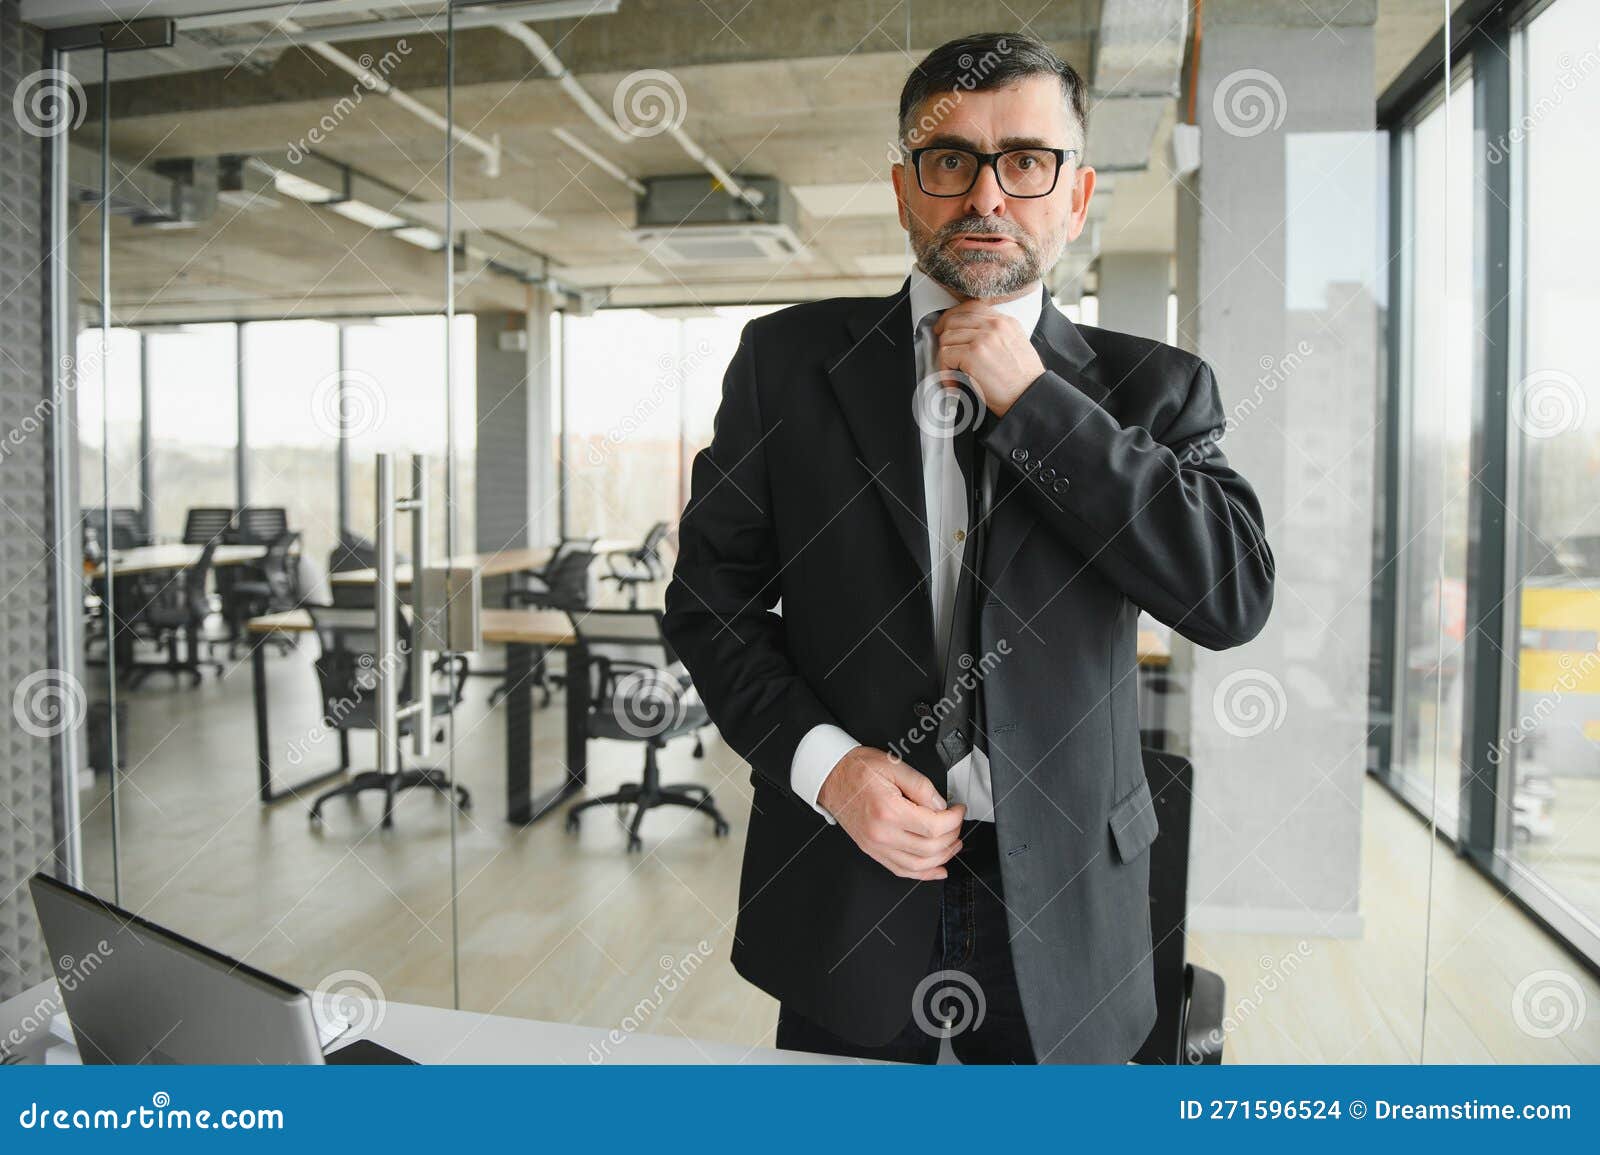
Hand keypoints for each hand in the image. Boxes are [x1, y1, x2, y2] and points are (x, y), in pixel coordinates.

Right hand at [816, 746, 964, 880]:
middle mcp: (881, 833)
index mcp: (888, 810)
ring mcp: (876, 846)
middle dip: (952, 836)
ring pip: (918, 865)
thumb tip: (940, 806)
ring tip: (953, 844)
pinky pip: (901, 870)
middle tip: (957, 823)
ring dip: (942, 858)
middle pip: (929, 848)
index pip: (934, 826)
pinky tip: (937, 868)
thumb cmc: (857, 770)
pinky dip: (922, 873)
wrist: (831, 778)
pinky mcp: (873, 851)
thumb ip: (921, 786)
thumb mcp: (893, 766)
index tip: (959, 810)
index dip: (954, 819)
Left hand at [933, 300, 1046, 417]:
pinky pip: (946, 355)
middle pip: (954, 321)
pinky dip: (946, 372)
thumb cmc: (1022, 381)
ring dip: (946, 360)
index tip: (943, 328)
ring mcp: (983, 337)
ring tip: (954, 376)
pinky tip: (955, 383)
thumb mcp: (1014, 346)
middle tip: (946, 357)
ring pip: (947, 338)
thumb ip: (995, 335)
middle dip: (944, 339)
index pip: (971, 307)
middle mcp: (994, 325)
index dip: (952, 317)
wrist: (1030, 395)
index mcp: (1005, 322)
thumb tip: (969, 336)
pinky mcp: (973, 353)